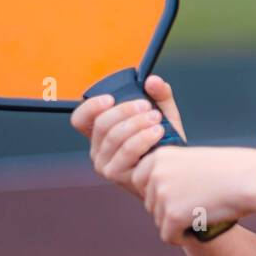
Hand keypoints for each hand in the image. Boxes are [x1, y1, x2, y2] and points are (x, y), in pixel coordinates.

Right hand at [70, 75, 185, 199]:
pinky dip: (143, 138)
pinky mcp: (115, 174)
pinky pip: (127, 151)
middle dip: (126, 110)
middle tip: (147, 106)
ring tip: (156, 119)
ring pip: (114, 136)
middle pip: (101, 123)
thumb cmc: (163, 142)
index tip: (110, 98)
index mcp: (101, 132)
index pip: (81, 118)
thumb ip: (160, 95)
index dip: (90, 106)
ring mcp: (104, 163)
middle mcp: (97, 148)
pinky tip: (158, 132)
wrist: (174, 170)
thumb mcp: (163, 114)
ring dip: (137, 123)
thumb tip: (153, 80)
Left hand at [132, 146, 255, 244]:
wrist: (250, 179)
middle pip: (150, 203)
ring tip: (202, 214)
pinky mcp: (172, 215)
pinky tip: (198, 229)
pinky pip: (169, 236)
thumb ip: (172, 171)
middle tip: (195, 206)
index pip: (140, 180)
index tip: (180, 194)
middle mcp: (156, 173)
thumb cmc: (230, 170)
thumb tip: (154, 193)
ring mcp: (162, 194)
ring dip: (178, 223)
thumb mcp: (194, 160)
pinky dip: (182, 237)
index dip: (159, 192)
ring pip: (160, 221)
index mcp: (160, 155)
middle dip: (169, 209)